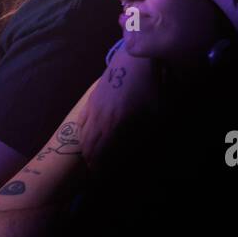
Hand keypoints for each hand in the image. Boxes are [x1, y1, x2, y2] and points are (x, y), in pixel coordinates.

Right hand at [79, 43, 153, 168]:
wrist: (136, 59)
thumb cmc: (150, 85)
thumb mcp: (156, 113)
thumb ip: (147, 135)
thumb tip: (142, 151)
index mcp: (115, 125)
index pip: (101, 154)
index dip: (100, 169)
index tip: (102, 178)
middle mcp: (99, 118)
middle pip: (88, 146)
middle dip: (91, 162)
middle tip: (97, 172)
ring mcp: (93, 106)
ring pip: (82, 133)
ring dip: (86, 148)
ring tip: (91, 157)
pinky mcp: (93, 97)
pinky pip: (81, 119)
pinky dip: (82, 132)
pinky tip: (87, 135)